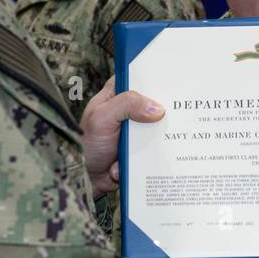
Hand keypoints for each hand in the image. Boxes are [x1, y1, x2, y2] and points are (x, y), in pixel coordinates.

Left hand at [79, 77, 163, 195]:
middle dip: (163, 112)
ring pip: (157, 129)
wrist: (84, 179)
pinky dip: (147, 156)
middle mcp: (127, 110)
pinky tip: (128, 164)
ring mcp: (135, 131)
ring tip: (138, 148)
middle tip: (173, 116)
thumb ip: (126, 105)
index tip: (174, 81)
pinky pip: (155, 149)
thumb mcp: (102, 118)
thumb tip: (157, 108)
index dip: (155, 79)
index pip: (138, 78)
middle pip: (154, 104)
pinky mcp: (140, 149)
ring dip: (154, 140)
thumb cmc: (86, 145)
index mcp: (115, 94)